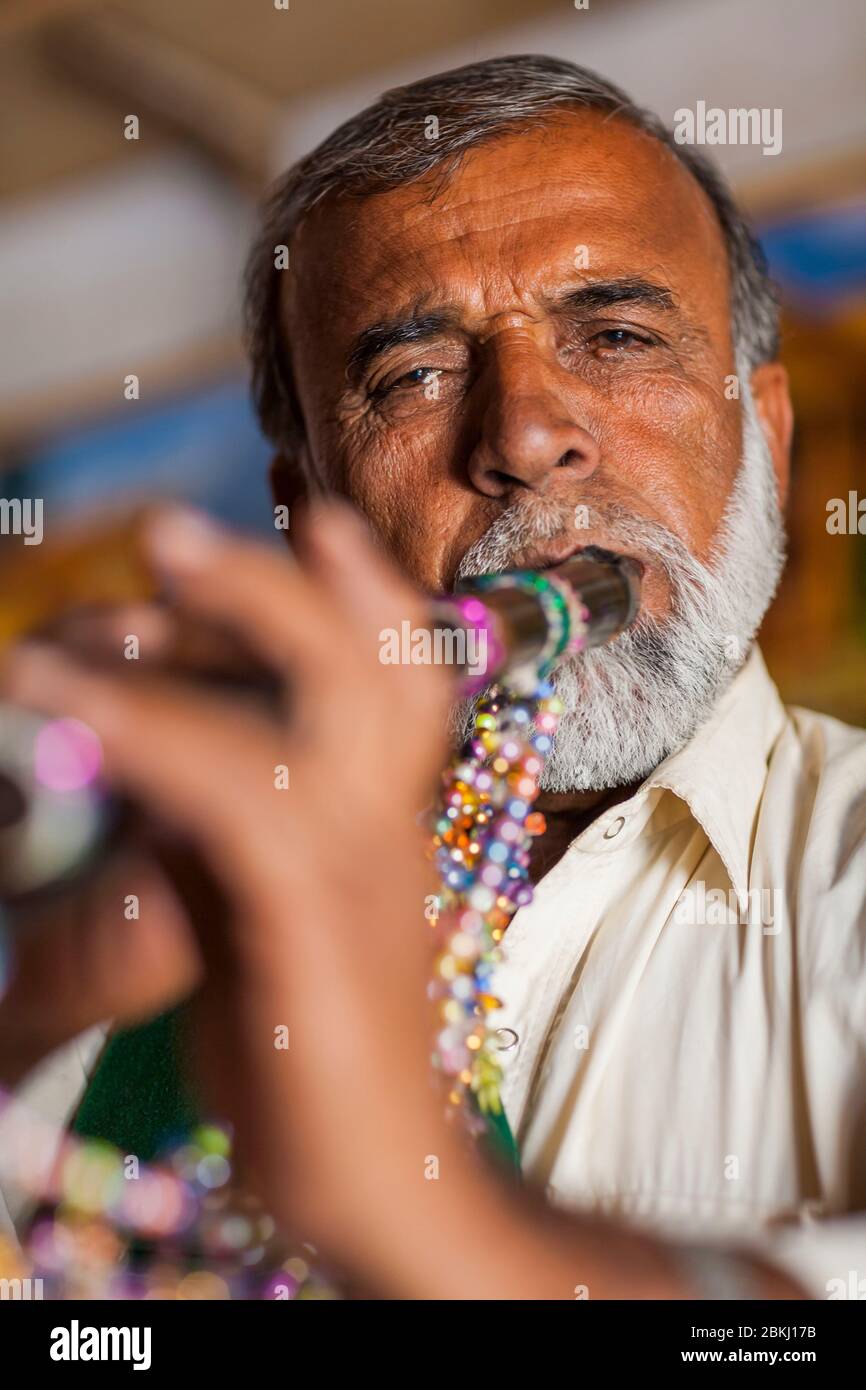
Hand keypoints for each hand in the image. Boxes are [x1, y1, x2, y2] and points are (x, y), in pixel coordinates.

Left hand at [1, 501, 453, 1275]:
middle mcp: (389, 820)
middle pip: (382, 656)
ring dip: (237, 607)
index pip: (404, 676)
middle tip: (179, 529)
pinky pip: (237, 787)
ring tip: (140, 555)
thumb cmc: (316, 1050)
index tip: (312, 521)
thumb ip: (229, 835)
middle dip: (290, 577)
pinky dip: (150, 724)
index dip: (370, 590)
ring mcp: (363, 860)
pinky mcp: (313, 914)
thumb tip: (157, 763)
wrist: (380, 1172)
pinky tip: (67, 697)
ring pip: (329, 689)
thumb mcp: (266, 920)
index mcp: (387, 818)